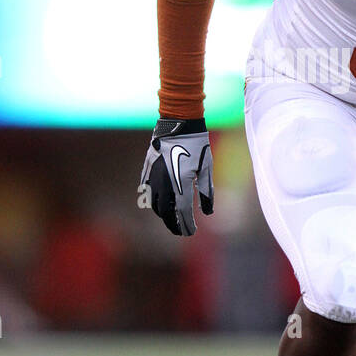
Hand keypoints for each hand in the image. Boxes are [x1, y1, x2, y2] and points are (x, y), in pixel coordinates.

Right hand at [139, 118, 213, 235]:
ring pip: (154, 203)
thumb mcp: (206, 168)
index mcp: (181, 182)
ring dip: (163, 214)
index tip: (190, 232)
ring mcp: (154, 176)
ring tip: (171, 219)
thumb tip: (207, 212)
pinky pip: (147, 190)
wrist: (179, 123)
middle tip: (180, 230)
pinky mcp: (148, 169)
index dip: (186, 224)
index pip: (182, 211)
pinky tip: (160, 204)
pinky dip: (153, 200)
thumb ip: (206, 191)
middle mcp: (165, 182)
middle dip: (172, 223)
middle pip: (166, 211)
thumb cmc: (197, 145)